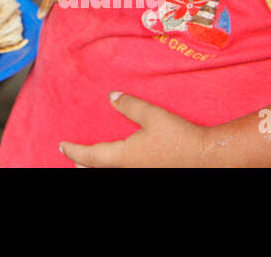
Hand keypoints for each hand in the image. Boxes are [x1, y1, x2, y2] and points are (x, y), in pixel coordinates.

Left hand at [59, 92, 210, 166]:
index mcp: (124, 156)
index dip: (74, 151)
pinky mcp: (152, 173)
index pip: (90, 156)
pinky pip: (127, 171)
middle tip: (72, 158)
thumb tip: (112, 97)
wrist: (208, 157)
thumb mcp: (153, 115)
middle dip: (83, 164)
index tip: (62, 146)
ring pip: (112, 172)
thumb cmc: (180, 137)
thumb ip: (130, 105)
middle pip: (98, 169)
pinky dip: (115, 166)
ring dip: (99, 166)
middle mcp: (130, 169)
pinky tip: (121, 161)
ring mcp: (142, 173)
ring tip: (89, 163)